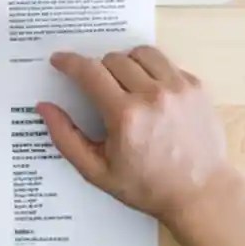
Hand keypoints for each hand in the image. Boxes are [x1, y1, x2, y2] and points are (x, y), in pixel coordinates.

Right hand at [37, 47, 231, 222]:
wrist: (200, 193)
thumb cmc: (147, 186)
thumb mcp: (97, 171)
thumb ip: (65, 138)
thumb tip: (44, 107)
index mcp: (124, 116)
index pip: (89, 72)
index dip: (69, 62)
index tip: (60, 60)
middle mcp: (152, 96)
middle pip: (113, 59)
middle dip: (98, 69)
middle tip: (98, 89)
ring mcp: (178, 88)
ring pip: (141, 53)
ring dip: (126, 62)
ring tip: (124, 83)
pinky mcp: (196, 87)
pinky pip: (166, 63)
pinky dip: (152, 70)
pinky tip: (151, 92)